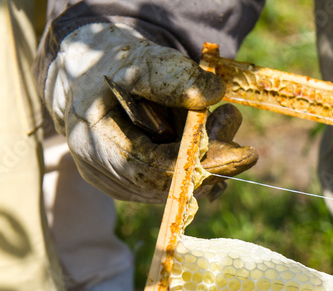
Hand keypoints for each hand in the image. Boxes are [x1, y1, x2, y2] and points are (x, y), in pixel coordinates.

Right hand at [44, 23, 256, 202]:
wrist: (87, 75)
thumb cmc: (111, 65)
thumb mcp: (141, 61)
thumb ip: (173, 77)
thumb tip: (215, 93)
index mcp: (94, 142)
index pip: (158, 169)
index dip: (204, 162)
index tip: (245, 152)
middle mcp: (102, 172)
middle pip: (172, 184)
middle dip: (213, 158)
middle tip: (232, 121)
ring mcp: (116, 184)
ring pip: (177, 187)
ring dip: (208, 158)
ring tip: (222, 119)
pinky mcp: (132, 186)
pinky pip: (173, 185)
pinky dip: (197, 163)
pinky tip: (209, 135)